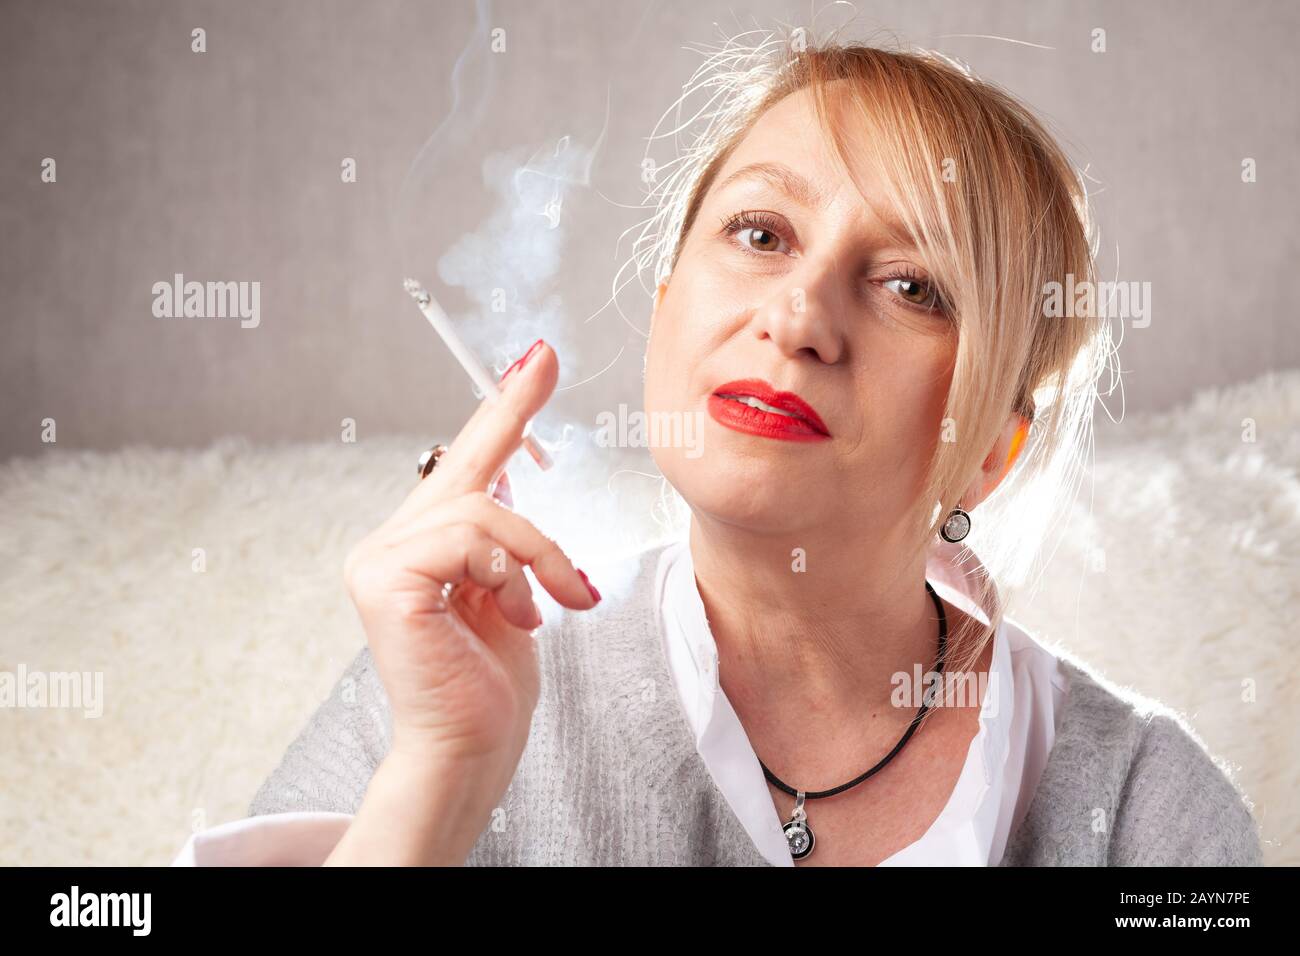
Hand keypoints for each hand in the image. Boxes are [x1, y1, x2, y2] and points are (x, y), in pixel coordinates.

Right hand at [342, 339, 598, 775]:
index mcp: (421, 545)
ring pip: (482, 508)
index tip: (533, 358)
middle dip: (511, 413)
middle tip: (546, 361)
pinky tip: (519, 615)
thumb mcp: (513, 592)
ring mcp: (380, 558)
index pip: (464, 464)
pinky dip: (513, 571)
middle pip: (465, 463)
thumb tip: (505, 474)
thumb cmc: (493, 684)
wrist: (473, 750)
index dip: (499, 408)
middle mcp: (390, 543)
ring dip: (539, 554)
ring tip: (556, 602)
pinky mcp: (384, 579)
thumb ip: (500, 537)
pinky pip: (469, 536)